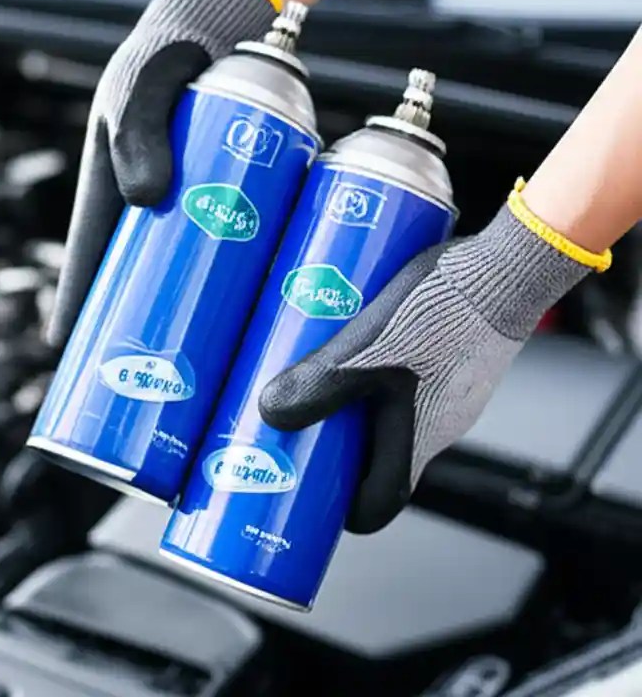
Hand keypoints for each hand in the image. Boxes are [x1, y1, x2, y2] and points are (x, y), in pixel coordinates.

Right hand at [44, 0, 278, 346]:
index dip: (76, 311)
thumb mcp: (141, 89)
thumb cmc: (164, 57)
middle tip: (138, 382)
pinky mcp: (216, 204)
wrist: (215, 32)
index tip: (68, 356)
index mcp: (105, 194)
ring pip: (175, 277)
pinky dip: (222, 287)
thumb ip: (139, 134)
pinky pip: (217, 255)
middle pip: (131, 283)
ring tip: (193, 370)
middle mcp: (141, 211)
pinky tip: (244, 320)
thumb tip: (149, 200)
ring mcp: (179, 211)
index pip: (85, 263)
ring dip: (179, 318)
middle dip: (129, 332)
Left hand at [259, 201, 595, 533]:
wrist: (505, 268)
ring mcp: (454, 394)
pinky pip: (411, 384)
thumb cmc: (441, 314)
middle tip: (297, 428)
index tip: (309, 494)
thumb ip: (317, 385)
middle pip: (381, 459)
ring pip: (394, 418)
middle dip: (336, 450)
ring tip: (314, 382)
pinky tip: (353, 345)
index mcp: (418, 442)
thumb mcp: (362, 352)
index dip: (343, 508)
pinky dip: (378, 378)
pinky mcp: (458, 361)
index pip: (380, 503)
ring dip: (353, 409)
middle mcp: (442, 427)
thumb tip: (270, 413)